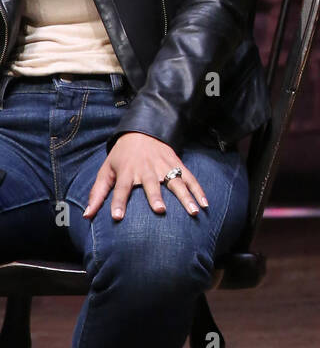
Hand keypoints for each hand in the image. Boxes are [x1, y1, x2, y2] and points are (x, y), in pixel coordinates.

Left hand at [83, 133, 208, 220]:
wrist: (141, 131)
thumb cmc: (121, 156)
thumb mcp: (106, 170)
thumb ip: (97, 193)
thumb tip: (86, 215)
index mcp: (126, 171)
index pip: (120, 189)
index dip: (118, 202)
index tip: (117, 217)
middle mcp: (146, 169)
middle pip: (151, 184)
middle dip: (155, 197)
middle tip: (160, 210)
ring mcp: (164, 167)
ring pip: (176, 182)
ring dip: (185, 197)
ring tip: (194, 211)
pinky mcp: (177, 165)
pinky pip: (190, 179)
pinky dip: (199, 191)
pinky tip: (205, 204)